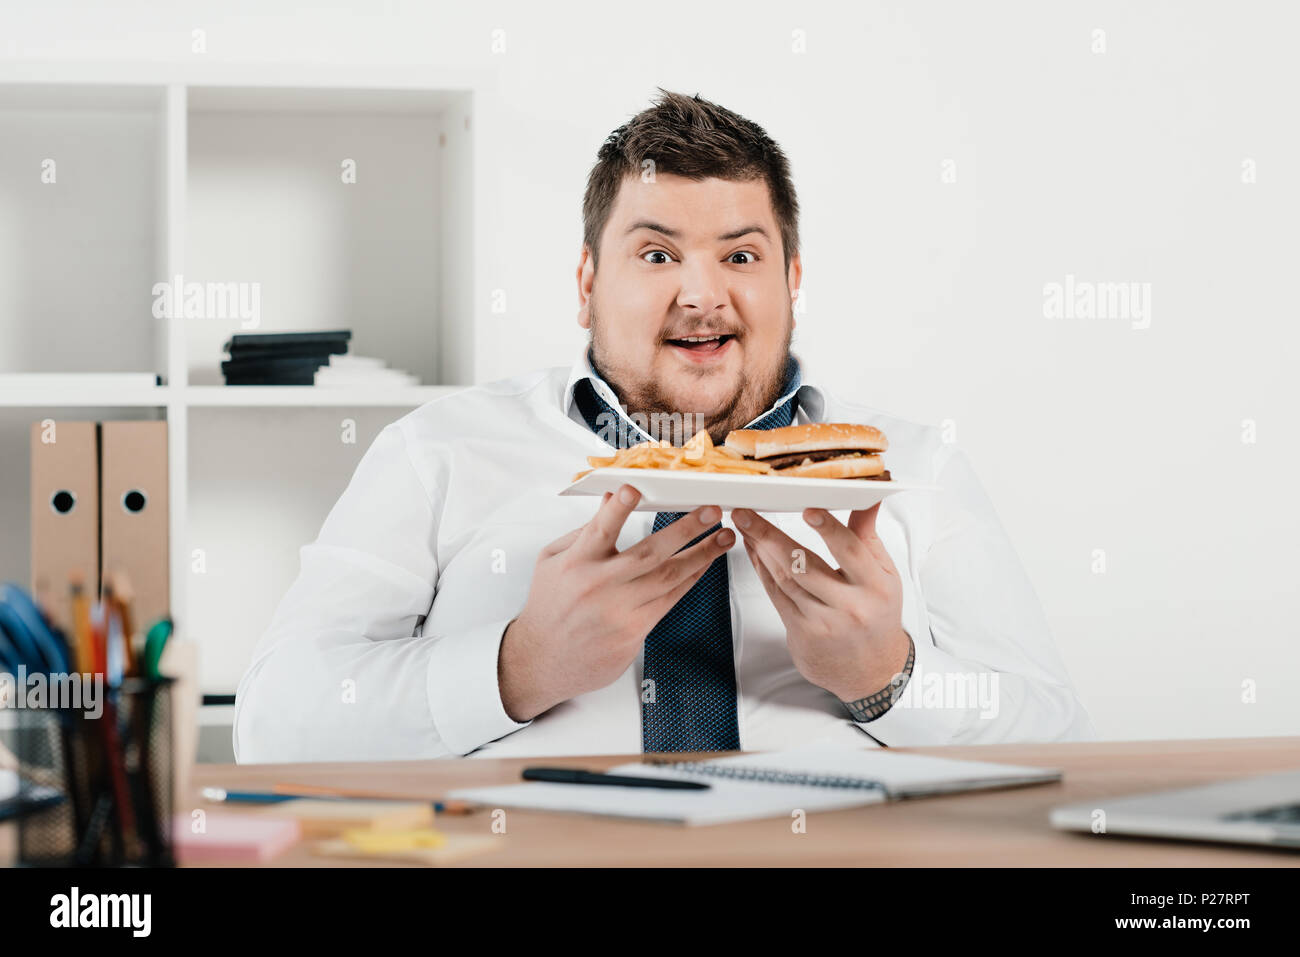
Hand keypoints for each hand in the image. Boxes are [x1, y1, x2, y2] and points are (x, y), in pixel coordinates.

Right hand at [499, 485, 734, 720]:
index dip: (618, 509)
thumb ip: (583, 531)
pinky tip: (704, 565)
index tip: (634, 489)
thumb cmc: (548, 607)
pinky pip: (669, 601)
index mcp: (576, 563)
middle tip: (710, 511)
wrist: (543, 660)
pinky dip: (690, 580)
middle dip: (686, 530)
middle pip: (650, 553)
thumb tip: (610, 500)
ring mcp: (619, 610)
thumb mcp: (551, 561)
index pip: (600, 529)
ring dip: (701, 555)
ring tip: (722, 537)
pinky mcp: (633, 631)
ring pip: (669, 578)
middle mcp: (599, 586)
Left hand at [732, 504, 910, 703]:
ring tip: (745, 524)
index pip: (851, 553)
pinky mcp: (801, 633)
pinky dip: (762, 570)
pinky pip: (777, 595)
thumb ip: (868, 535)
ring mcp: (822, 622)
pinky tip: (753, 549)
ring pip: (785, 579)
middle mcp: (849, 606)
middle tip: (747, 513)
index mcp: (875, 587)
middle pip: (805, 566)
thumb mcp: (884, 575)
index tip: (808, 509)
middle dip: (771, 536)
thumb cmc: (877, 614)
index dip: (829, 530)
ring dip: (760, 549)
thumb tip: (870, 495)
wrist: (871, 670)